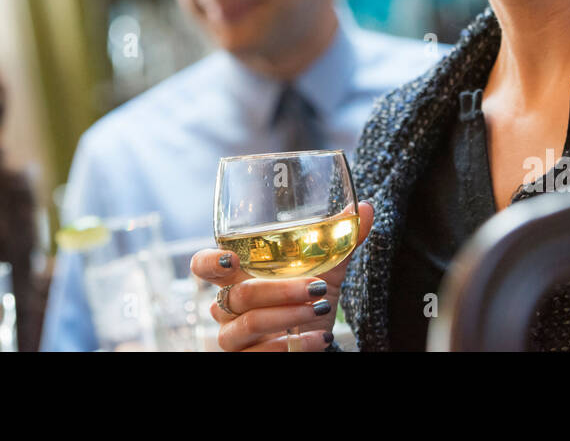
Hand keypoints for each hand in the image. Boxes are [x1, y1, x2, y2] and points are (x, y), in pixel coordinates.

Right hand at [191, 201, 374, 351]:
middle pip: (237, 295)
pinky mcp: (244, 360)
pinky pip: (260, 356)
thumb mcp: (327, 271)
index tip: (230, 258)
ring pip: (248, 324)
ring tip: (321, 308)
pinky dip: (294, 345)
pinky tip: (320, 338)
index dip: (209, 262)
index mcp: (236, 277)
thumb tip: (367, 209)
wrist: (319, 338)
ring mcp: (233, 337)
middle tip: (316, 288)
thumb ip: (340, 241)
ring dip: (287, 315)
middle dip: (279, 290)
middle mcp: (227, 307)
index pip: (202, 266)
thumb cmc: (310, 300)